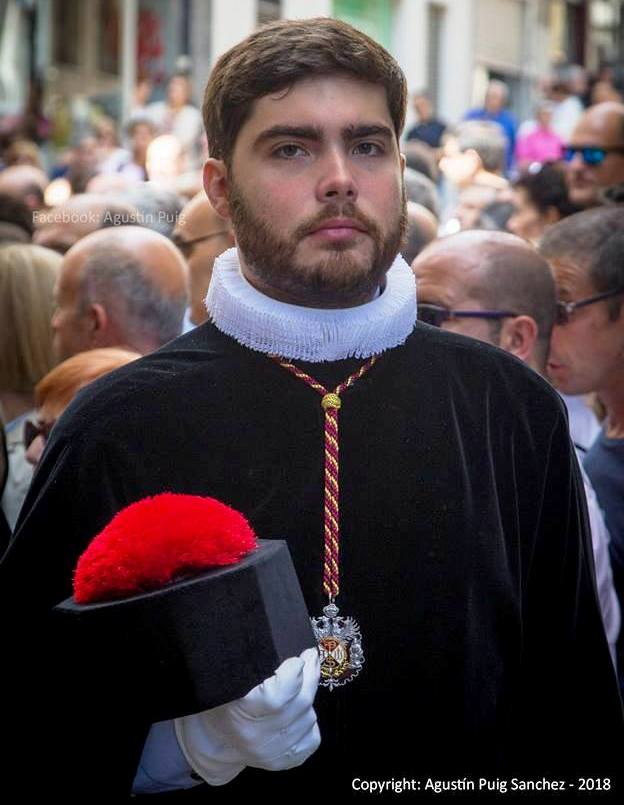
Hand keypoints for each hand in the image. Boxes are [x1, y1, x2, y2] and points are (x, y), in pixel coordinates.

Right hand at [175, 647, 320, 784]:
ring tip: (304, 679)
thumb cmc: (222, 697)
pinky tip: (300, 708)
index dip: (293, 673)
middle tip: (311, 655)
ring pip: (308, 716)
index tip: (296, 657)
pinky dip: (309, 720)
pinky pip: (312, 737)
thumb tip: (273, 632)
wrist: (217, 738)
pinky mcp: (285, 761)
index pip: (277, 697)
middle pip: (300, 702)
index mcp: (241, 713)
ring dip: (309, 695)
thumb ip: (248, 661)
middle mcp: (259, 737)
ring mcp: (273, 753)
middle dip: (310, 673)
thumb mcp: (226, 677)